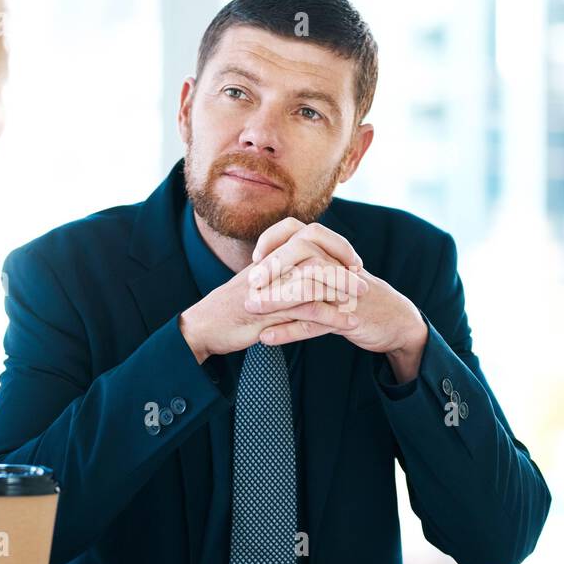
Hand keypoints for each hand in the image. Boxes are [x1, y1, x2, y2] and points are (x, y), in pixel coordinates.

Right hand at [179, 224, 367, 363]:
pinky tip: (348, 323)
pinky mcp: (268, 313)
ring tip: (361, 298)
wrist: (201, 328)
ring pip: (313, 278)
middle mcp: (270, 267)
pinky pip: (306, 310)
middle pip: (314, 251)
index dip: (335, 244)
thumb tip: (310, 273)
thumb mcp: (259, 286)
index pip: (308, 235)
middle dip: (342, 263)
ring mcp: (268, 288)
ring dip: (342, 288)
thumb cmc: (229, 309)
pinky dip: (331, 316)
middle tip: (362, 278)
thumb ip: (282, 278)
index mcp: (269, 257)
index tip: (353, 260)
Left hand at [248, 219, 427, 381]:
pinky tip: (266, 338)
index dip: (273, 239)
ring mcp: (343, 291)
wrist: (395, 320)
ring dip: (276, 298)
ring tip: (252, 308)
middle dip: (274, 265)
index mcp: (329, 251)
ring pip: (307, 287)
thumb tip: (261, 266)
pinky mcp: (349, 317)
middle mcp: (336, 265)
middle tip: (252, 283)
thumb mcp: (331, 274)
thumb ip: (301, 266)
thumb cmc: (355, 296)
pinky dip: (290, 331)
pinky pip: (316, 323)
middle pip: (302, 251)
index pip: (296, 229)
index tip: (256, 257)